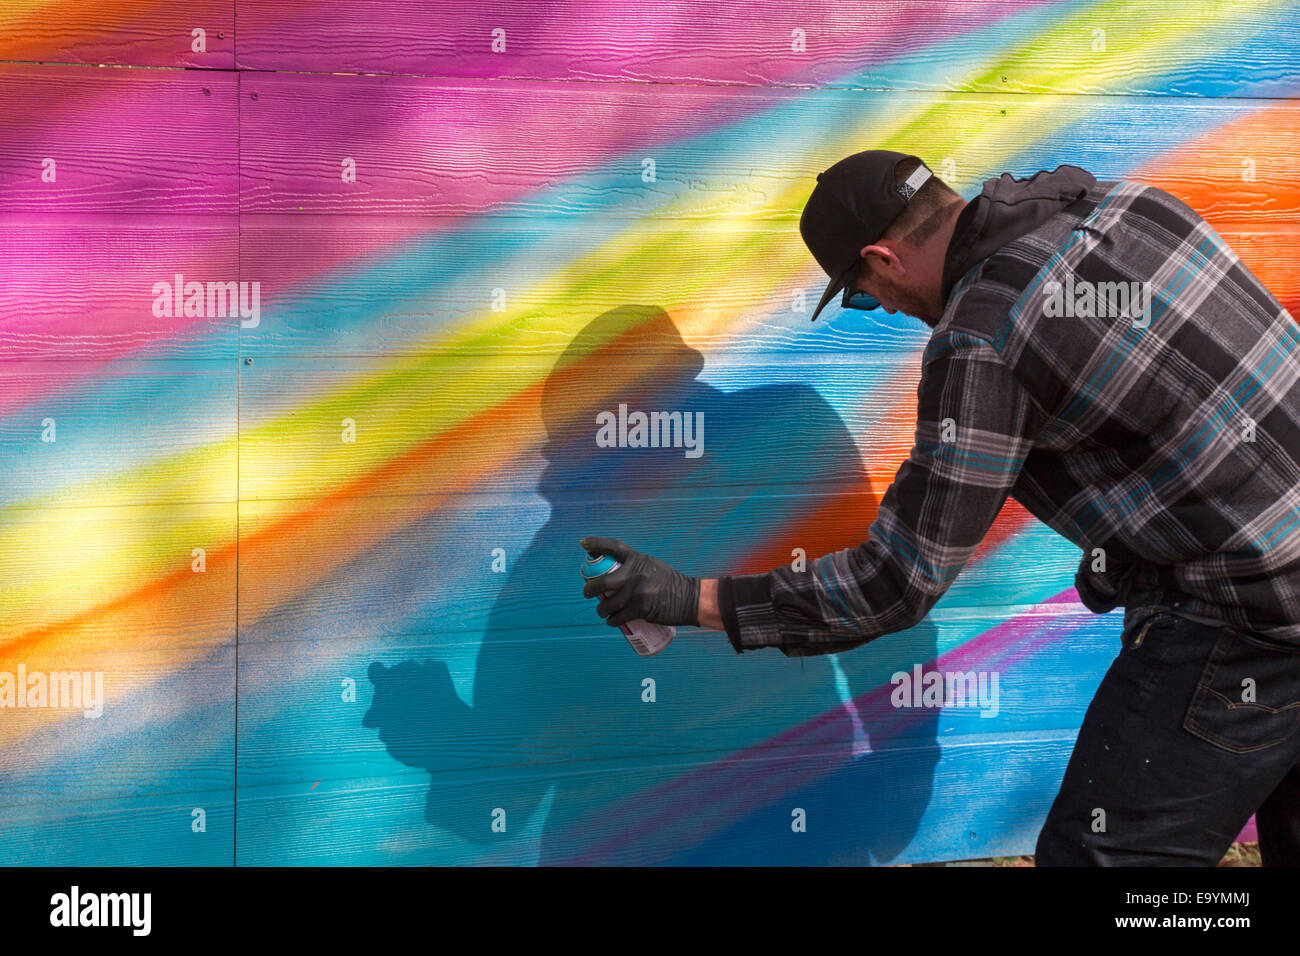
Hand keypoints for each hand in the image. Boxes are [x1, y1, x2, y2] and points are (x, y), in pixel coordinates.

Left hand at [579, 536, 699, 627]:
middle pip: (602, 582)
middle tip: (587, 593)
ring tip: (602, 612)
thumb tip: (614, 573)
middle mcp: (635, 573)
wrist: (689, 598)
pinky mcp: (640, 609)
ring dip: (601, 610)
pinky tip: (611, 621)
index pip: (614, 547)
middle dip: (590, 590)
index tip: (583, 544)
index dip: (596, 544)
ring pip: (608, 604)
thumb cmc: (670, 583)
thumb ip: (635, 567)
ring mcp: (637, 592)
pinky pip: (618, 617)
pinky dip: (612, 621)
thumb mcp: (653, 566)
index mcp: (638, 559)